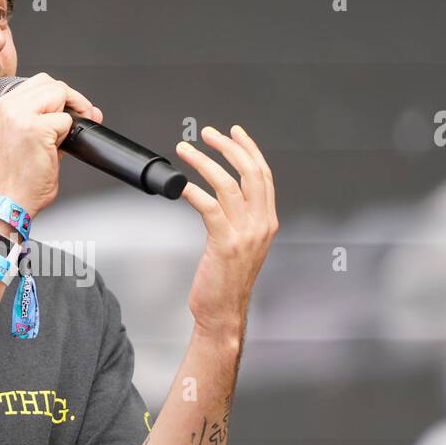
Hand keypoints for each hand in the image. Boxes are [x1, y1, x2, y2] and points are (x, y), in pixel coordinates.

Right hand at [0, 72, 101, 217]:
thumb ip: (55, 119)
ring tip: (62, 137)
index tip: (74, 111)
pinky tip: (55, 150)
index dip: (62, 96)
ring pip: (60, 93)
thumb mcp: (31, 137)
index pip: (41, 82)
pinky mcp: (35, 129)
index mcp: (4, 105)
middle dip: (72, 100)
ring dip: (70, 115)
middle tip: (81, 118)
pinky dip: (67, 135)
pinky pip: (66, 120)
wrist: (11, 199)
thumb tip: (89, 110)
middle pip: (52, 84)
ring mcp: (21, 116)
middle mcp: (9, 106)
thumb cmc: (21, 175)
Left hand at [176, 124, 278, 337]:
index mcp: (267, 221)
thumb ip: (241, 218)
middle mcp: (261, 224)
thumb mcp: (243, 244)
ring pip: (228, 184)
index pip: (263, 174)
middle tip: (207, 133)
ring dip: (204, 162)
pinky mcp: (224, 243)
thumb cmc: (226, 280)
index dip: (249, 149)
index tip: (235, 132)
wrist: (223, 313)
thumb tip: (224, 192)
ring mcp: (245, 234)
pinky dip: (192, 190)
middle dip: (228, 147)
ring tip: (185, 150)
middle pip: (250, 172)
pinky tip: (178, 184)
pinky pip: (209, 206)